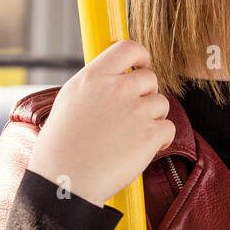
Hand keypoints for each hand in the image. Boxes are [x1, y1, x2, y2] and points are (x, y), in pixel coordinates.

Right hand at [27, 39, 175, 207]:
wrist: (66, 181)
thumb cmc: (61, 148)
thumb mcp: (69, 102)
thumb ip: (95, 86)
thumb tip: (113, 78)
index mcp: (93, 77)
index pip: (128, 47)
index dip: (141, 56)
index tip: (141, 67)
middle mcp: (116, 88)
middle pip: (151, 78)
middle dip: (146, 95)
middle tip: (132, 115)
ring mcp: (136, 110)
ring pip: (161, 104)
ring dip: (153, 118)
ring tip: (131, 136)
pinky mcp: (150, 134)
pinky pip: (169, 128)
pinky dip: (161, 139)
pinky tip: (143, 149)